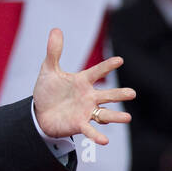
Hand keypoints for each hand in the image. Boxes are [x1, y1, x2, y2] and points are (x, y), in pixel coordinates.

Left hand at [32, 28, 134, 144]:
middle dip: (118, 94)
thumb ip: (54, 52)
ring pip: (104, 114)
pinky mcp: (79, 124)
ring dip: (115, 116)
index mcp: (82, 81)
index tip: (119, 60)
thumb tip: (55, 29)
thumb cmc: (48, 91)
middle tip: (132, 94)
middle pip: (107, 95)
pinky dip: (97, 135)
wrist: (39, 112)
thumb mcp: (48, 70)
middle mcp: (88, 97)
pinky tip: (105, 141)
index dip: (107, 66)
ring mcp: (85, 111)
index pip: (97, 72)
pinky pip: (90, 130)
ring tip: (128, 118)